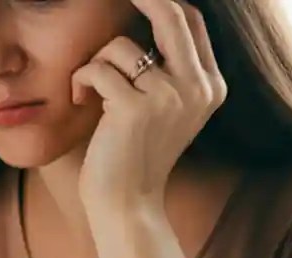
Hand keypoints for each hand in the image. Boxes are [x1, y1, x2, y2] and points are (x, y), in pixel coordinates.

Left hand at [71, 0, 225, 213]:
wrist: (127, 204)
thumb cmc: (136, 154)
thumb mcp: (166, 109)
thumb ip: (169, 68)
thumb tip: (153, 13)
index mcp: (210, 86)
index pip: (191, 22)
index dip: (162, 1)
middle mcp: (196, 88)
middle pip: (171, 14)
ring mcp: (168, 97)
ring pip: (121, 45)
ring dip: (96, 62)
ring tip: (91, 89)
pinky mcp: (134, 109)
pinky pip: (98, 69)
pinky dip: (81, 79)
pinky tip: (80, 99)